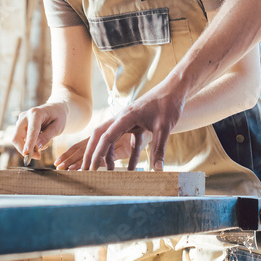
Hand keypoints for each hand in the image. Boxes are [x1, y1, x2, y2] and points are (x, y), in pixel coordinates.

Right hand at [12, 102, 67, 160]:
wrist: (55, 109)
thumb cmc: (58, 117)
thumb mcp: (58, 127)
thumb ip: (47, 136)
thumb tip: (37, 147)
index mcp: (36, 113)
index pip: (31, 130)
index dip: (29, 142)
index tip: (27, 153)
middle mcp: (25, 116)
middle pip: (17, 137)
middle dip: (25, 149)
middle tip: (38, 156)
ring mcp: (20, 120)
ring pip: (17, 140)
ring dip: (27, 147)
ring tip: (42, 146)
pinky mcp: (19, 125)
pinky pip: (20, 139)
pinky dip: (27, 144)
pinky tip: (38, 142)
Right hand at [61, 86, 185, 171]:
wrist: (175, 89)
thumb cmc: (168, 104)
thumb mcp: (164, 128)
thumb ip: (159, 149)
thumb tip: (158, 170)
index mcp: (126, 117)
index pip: (106, 137)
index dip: (97, 154)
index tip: (91, 169)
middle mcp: (122, 117)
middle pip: (100, 136)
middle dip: (92, 152)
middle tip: (85, 169)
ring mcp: (128, 120)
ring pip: (110, 137)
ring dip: (106, 153)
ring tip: (106, 171)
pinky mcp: (135, 123)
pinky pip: (125, 139)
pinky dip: (126, 153)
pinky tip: (131, 168)